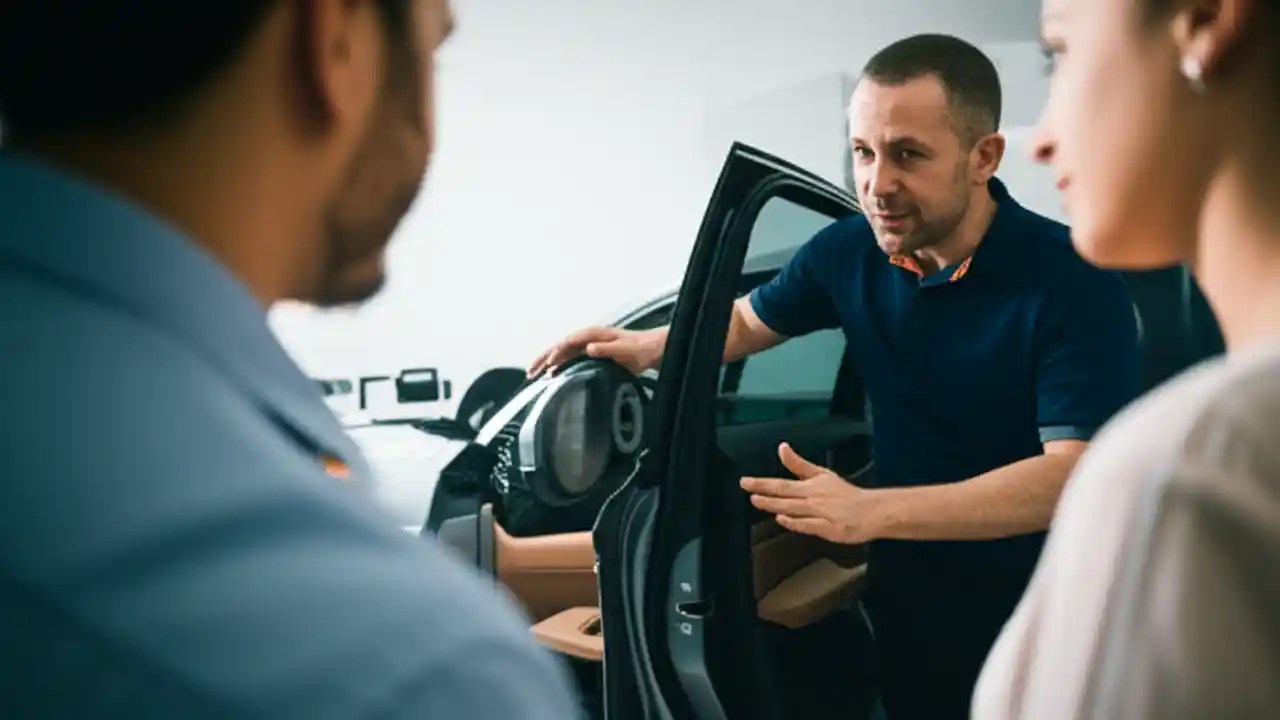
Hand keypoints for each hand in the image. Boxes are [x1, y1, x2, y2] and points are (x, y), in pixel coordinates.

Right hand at [527, 326, 664, 377]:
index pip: (570, 342)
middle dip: (544, 358)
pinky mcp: (592, 355)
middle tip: (531, 372)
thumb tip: (589, 348)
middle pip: (561, 346)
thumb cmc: (642, 348)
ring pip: (562, 353)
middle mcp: (589, 338)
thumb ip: (608, 349)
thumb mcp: (627, 349)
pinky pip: (570, 360)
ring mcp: (589, 346)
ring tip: (533, 375)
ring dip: (547, 363)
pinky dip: (558, 367)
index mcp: (595, 334)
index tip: (549, 365)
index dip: (558, 353)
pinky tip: (550, 377)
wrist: (653, 349)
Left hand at [740, 443, 881, 544]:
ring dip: (775, 504)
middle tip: (746, 486)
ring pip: (794, 508)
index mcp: (811, 485)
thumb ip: (799, 464)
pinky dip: (795, 522)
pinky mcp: (829, 528)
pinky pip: (809, 525)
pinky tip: (782, 519)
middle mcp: (814, 498)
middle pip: (785, 493)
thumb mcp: (822, 474)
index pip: (782, 483)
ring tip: (757, 500)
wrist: (871, 511)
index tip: (745, 481)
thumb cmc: (845, 494)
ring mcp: (821, 513)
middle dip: (764, 491)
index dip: (762, 482)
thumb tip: (782, 448)